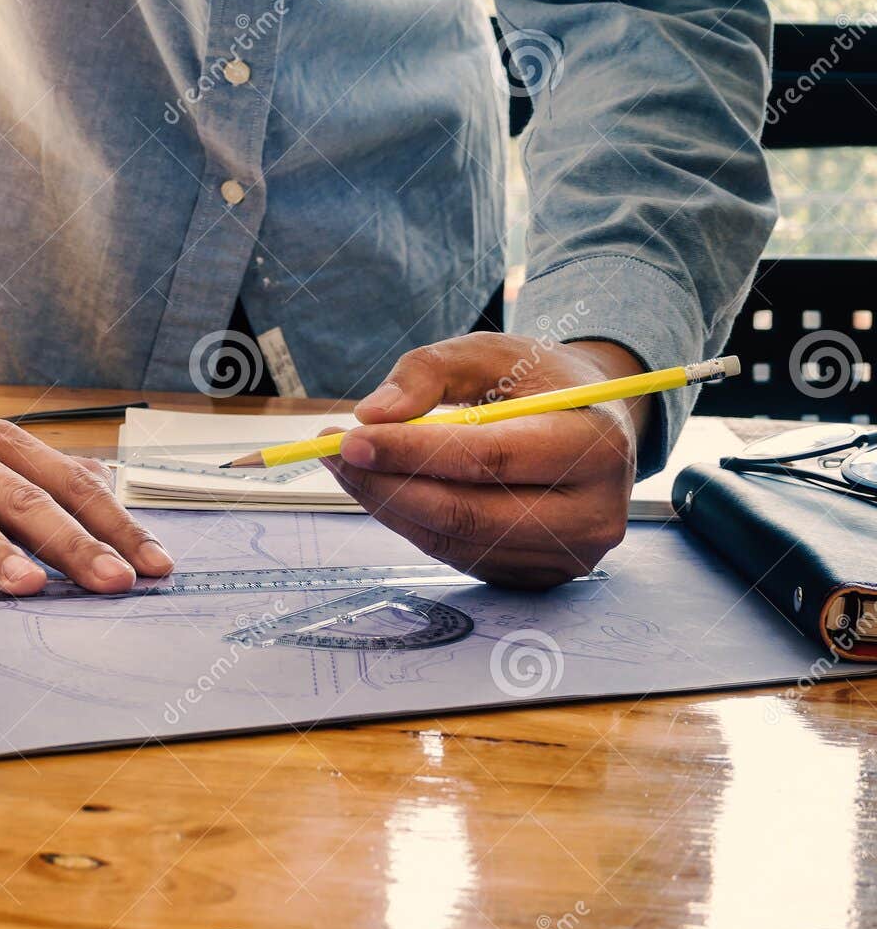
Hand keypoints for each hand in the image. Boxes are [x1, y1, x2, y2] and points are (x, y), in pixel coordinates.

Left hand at [322, 334, 645, 588]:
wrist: (596, 426)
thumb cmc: (542, 383)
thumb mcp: (494, 352)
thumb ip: (431, 371)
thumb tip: (371, 414)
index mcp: (595, 446)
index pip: (488, 458)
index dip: (412, 452)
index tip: (351, 438)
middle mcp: (590, 513)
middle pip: (466, 513)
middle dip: (387, 484)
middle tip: (332, 455)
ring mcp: (565, 555)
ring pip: (453, 541)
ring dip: (388, 505)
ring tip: (346, 466)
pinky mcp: (537, 576)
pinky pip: (457, 555)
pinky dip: (410, 522)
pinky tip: (382, 489)